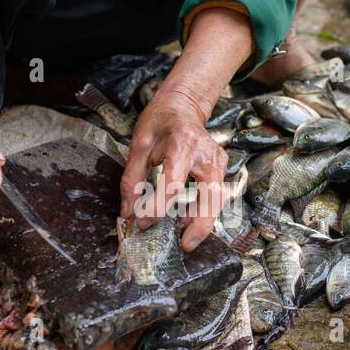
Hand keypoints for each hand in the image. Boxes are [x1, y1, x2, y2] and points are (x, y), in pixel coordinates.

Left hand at [120, 87, 227, 251]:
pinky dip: (203, 210)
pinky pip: (215, 194)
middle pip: (211, 196)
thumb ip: (132, 180)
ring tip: (184, 237)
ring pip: (217, 199)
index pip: (173, 184)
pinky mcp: (221, 166)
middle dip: (200, 225)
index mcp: (182, 144)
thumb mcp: (139, 146)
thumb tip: (127, 213)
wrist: (183, 105)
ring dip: (202, 221)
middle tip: (185, 245)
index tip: (143, 222)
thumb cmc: (160, 121)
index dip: (157, 208)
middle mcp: (206, 153)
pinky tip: (187, 220)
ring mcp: (218, 160)